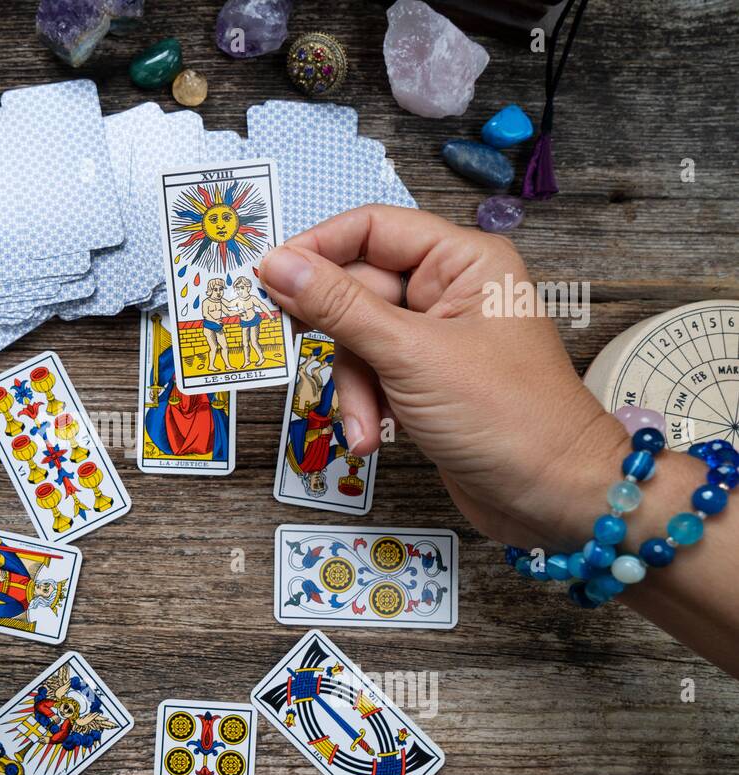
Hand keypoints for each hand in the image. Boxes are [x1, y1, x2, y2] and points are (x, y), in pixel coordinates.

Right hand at [261, 205, 625, 549]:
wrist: (552, 496)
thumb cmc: (506, 417)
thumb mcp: (409, 355)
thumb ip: (339, 307)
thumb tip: (278, 265)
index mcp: (463, 261)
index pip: (372, 229)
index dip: (317, 249)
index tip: (269, 277)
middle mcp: (450, 291)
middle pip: (357, 289)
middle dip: (336, 339)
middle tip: (298, 352)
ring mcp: (436, 339)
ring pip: (358, 340)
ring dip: (351, 386)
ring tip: (362, 424)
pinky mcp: (426, 381)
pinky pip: (372, 376)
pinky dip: (364, 406)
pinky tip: (372, 437)